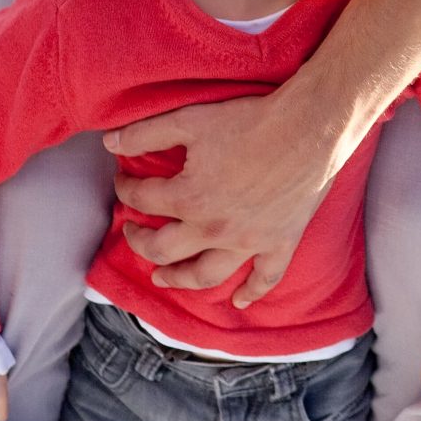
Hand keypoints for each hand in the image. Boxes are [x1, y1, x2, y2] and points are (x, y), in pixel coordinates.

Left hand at [109, 89, 345, 309]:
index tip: (123, 182)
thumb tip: (109, 143)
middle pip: (164, 249)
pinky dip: (251, 293)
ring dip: (179, 279)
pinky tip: (238, 301)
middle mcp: (213, 229)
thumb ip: (145, 134)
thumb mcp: (191, 120)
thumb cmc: (251, 120)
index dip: (126, 189)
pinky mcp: (279, 243)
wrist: (311, 127)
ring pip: (205, 275)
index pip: (142, 200)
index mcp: (188, 198)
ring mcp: (247, 242)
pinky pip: (264, 279)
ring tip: (163, 277)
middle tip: (133, 235)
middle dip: (140, 242)